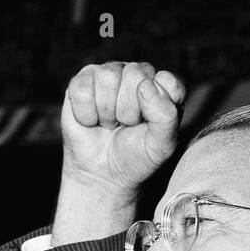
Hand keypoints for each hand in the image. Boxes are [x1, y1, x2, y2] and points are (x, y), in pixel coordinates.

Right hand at [60, 60, 185, 195]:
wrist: (102, 176)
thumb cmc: (136, 158)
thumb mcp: (160, 146)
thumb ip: (165, 116)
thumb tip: (145, 85)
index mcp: (163, 87)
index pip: (166, 80)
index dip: (156, 106)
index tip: (148, 126)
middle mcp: (137, 75)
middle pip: (134, 74)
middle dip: (128, 110)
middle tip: (125, 126)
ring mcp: (109, 74)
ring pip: (107, 77)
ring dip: (107, 111)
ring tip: (109, 124)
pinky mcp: (82, 81)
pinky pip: (82, 89)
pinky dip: (86, 114)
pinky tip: (92, 121)